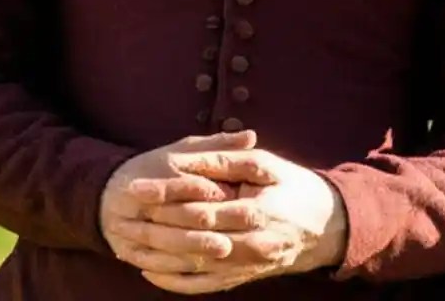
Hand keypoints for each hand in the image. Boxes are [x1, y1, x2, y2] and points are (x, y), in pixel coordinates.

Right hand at [99, 131, 258, 273]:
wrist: (108, 195)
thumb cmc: (157, 169)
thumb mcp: (185, 150)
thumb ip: (219, 145)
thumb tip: (251, 135)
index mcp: (156, 170)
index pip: (178, 180)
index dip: (200, 188)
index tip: (226, 193)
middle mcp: (140, 199)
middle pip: (172, 213)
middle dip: (201, 221)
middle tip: (232, 227)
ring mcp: (131, 226)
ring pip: (163, 240)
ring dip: (194, 247)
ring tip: (224, 250)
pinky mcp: (127, 249)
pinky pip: (152, 260)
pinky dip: (176, 265)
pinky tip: (201, 266)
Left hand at [129, 148, 349, 294]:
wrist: (324, 228)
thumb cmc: (294, 188)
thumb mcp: (267, 165)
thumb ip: (228, 160)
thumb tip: (192, 158)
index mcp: (258, 211)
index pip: (201, 205)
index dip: (165, 196)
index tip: (135, 187)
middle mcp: (250, 244)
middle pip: (190, 238)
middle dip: (151, 226)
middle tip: (119, 215)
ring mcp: (244, 266)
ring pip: (190, 265)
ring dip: (154, 255)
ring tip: (123, 240)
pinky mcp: (240, 280)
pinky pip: (200, 286)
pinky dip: (172, 281)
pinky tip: (148, 270)